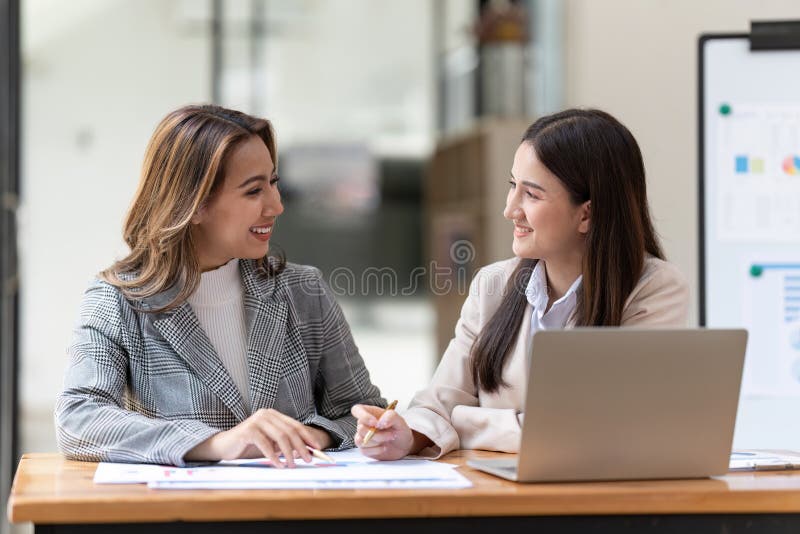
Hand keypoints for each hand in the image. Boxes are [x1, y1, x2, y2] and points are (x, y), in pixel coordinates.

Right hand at [186, 408, 331, 467]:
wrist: (224, 446)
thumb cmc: (248, 445)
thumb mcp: (270, 443)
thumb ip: (283, 443)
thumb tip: (306, 451)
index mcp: (273, 415)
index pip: (295, 425)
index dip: (307, 436)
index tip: (317, 448)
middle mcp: (266, 414)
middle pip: (290, 431)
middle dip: (301, 446)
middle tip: (309, 459)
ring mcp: (257, 421)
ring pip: (280, 436)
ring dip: (289, 452)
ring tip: (293, 464)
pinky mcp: (248, 430)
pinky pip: (266, 444)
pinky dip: (274, 456)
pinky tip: (279, 465)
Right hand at [351, 404, 415, 459]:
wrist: (404, 446)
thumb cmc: (400, 430)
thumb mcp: (400, 420)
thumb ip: (391, 416)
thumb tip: (379, 422)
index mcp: (370, 413)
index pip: (357, 410)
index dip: (364, 416)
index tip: (375, 423)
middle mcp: (364, 424)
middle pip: (360, 428)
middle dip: (377, 434)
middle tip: (391, 434)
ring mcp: (363, 437)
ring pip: (360, 440)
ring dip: (377, 442)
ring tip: (389, 439)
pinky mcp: (364, 449)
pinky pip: (364, 450)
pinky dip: (376, 450)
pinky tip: (384, 448)